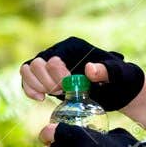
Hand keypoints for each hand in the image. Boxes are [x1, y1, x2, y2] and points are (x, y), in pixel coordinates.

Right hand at [21, 36, 144, 111]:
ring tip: (52, 95)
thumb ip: (106, 71)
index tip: (71, 88)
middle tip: (63, 93)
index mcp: (73, 46)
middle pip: (37, 63)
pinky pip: (26, 78)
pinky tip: (41, 99)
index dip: (58, 76)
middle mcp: (58, 51)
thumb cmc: (119, 80)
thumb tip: (88, 68)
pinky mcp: (45, 76)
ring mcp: (49, 63)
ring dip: (36, 85)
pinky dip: (29, 89)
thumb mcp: (119, 75)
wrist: (116, 89)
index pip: (54, 59)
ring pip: (27, 69)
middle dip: (48, 82)